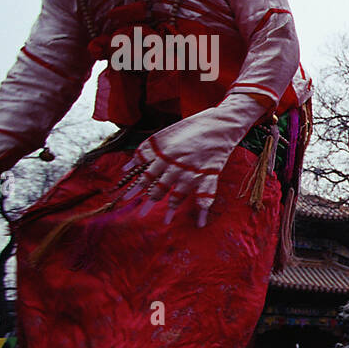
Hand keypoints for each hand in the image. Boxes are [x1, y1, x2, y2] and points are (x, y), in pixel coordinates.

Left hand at [119, 93, 266, 226]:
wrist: (221, 124)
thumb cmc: (191, 127)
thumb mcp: (164, 135)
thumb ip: (146, 151)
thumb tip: (128, 166)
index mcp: (164, 154)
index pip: (146, 175)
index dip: (135, 188)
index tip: (126, 199)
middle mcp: (176, 165)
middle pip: (160, 188)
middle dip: (150, 201)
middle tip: (142, 213)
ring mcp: (194, 172)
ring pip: (179, 195)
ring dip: (171, 208)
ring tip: (166, 220)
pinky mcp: (210, 175)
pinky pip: (206, 196)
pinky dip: (203, 210)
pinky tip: (199, 223)